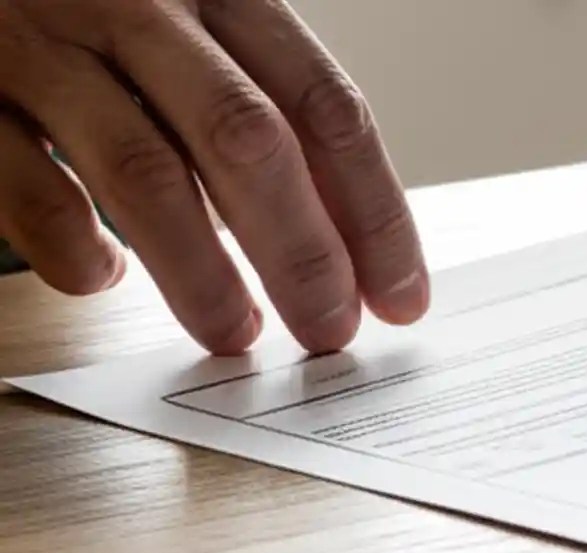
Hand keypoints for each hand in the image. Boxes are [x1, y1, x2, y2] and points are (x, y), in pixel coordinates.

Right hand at [0, 0, 429, 353]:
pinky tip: (102, 280)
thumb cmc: (103, 17)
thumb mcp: (199, 36)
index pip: (325, 108)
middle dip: (302, 252)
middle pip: (247, 139)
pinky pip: (25, 183)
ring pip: (144, 170)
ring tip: (237, 336)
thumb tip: (348, 246)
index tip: (400, 296)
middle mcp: (138, 4)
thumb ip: (264, 115)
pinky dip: (71, 245)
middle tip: (330, 332)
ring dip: (202, 271)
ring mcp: (42, 43)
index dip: (372, 211)